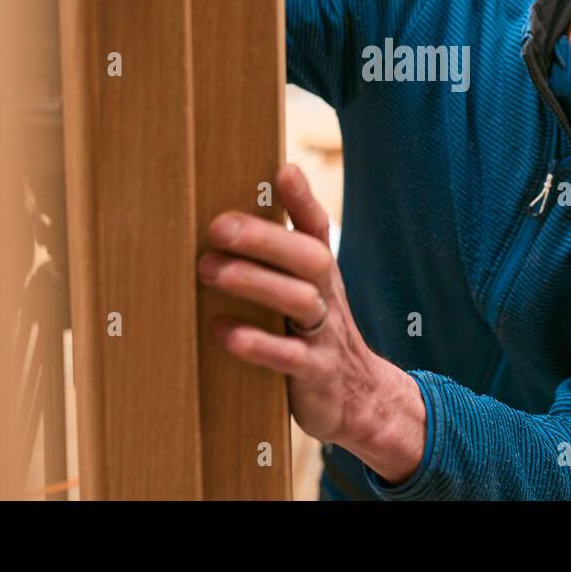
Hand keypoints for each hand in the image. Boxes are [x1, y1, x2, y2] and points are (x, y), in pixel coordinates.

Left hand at [198, 163, 422, 473]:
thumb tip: (227, 220)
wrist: (361, 399)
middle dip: (265, 238)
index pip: (317, 229)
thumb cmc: (314, 337)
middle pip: (309, 258)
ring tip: (210, 270)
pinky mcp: (316, 375)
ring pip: (300, 301)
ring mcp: (325, 336)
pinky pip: (290, 358)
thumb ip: (276, 261)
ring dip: (255, 282)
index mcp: (323, 275)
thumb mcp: (304, 294)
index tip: (283, 172)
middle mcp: (328, 298)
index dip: (302, 200)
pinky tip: (224, 332)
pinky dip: (258, 344)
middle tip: (217, 226)